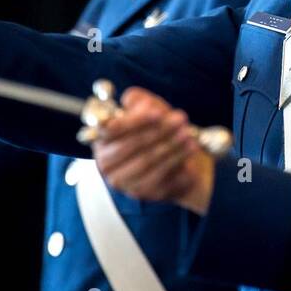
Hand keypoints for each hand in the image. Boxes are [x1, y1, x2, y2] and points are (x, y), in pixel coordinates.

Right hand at [92, 87, 214, 214]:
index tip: (158, 113)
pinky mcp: (139, 192)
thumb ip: (140, 101)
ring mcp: (121, 180)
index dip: (134, 121)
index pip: (110, 129)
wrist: (177, 161)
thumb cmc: (158, 130)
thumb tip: (131, 98)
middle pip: (129, 146)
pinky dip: (176, 161)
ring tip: (188, 134)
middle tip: (180, 119)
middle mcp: (105, 162)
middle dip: (158, 131)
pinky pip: (158, 177)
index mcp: (101, 138)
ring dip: (170, 146)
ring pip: (145, 161)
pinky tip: (189, 150)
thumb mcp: (151, 109)